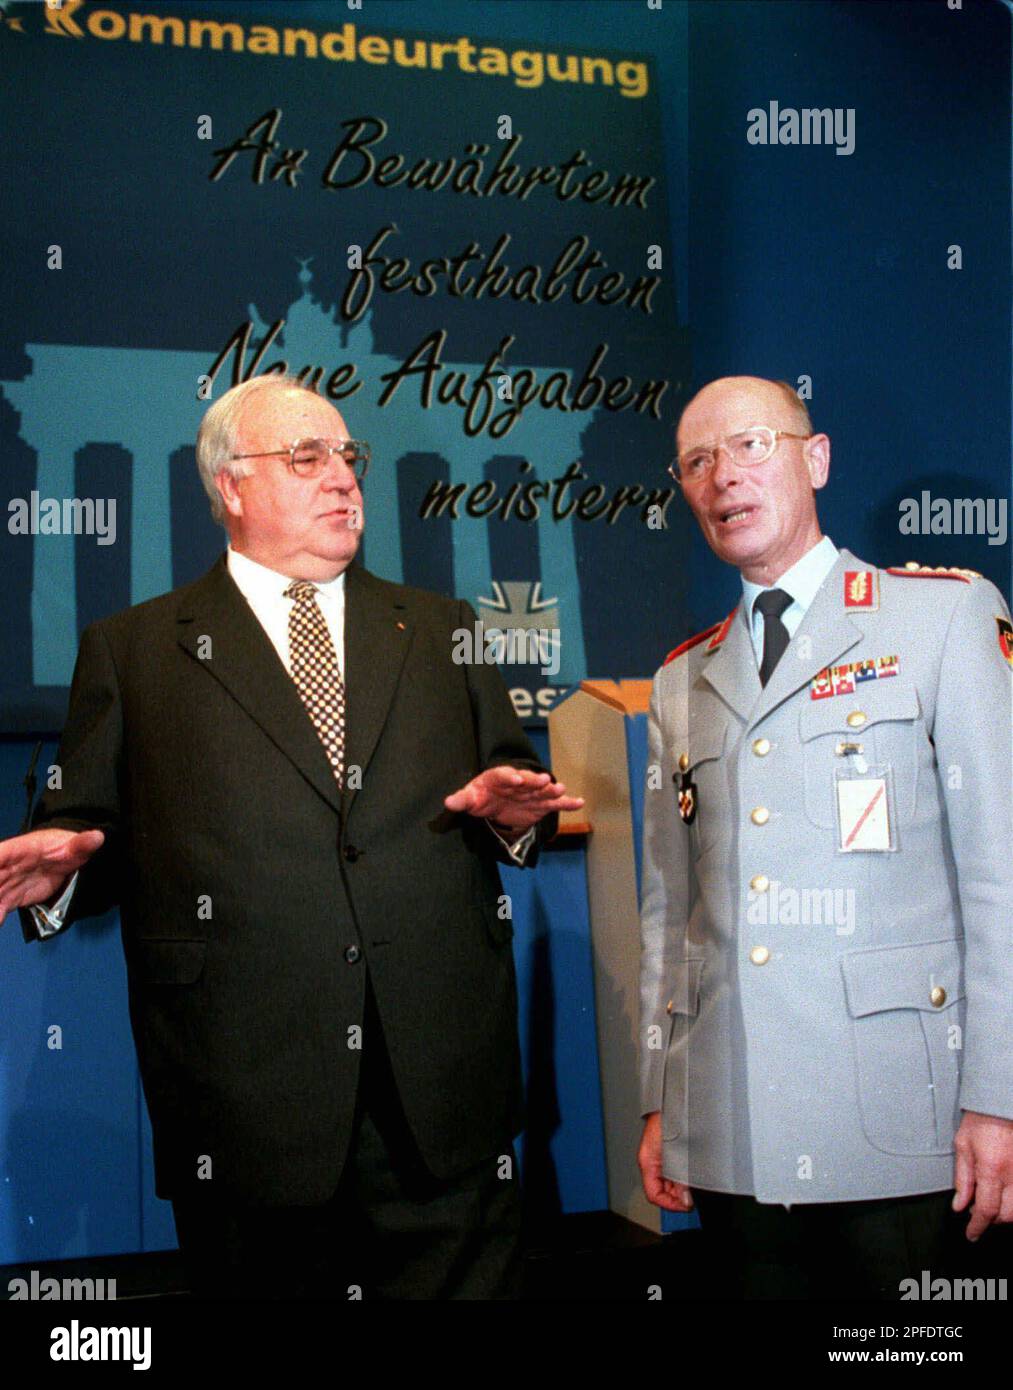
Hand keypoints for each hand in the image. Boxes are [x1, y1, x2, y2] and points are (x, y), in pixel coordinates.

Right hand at [0, 828, 104, 918]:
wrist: (62, 857)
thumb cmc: (62, 846)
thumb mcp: (73, 845)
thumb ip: (81, 844)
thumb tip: (98, 837)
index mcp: (20, 850)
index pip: (1, 854)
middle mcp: (8, 867)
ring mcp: (8, 883)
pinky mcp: (12, 898)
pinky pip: (1, 907)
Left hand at [443, 766, 582, 832]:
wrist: (495, 804)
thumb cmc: (480, 797)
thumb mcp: (469, 798)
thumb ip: (461, 800)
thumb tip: (448, 802)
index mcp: (499, 777)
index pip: (504, 775)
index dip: (510, 777)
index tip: (516, 779)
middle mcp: (518, 782)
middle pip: (527, 781)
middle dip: (535, 781)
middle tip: (545, 781)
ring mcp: (531, 793)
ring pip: (543, 791)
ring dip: (552, 790)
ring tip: (561, 790)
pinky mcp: (541, 804)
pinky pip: (555, 804)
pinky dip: (567, 803)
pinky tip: (579, 802)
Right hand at [638, 1111, 693, 1211]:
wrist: (674, 1100)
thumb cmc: (671, 1119)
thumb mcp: (677, 1155)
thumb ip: (681, 1179)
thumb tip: (685, 1199)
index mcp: (648, 1162)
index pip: (654, 1194)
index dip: (669, 1204)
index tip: (685, 1206)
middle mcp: (651, 1160)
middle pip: (661, 1189)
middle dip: (677, 1196)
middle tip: (691, 1197)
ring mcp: (659, 1155)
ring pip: (668, 1180)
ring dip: (681, 1186)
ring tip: (693, 1186)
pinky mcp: (667, 1149)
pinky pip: (673, 1170)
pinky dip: (682, 1176)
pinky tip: (692, 1174)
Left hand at [952, 1111, 1012, 1239]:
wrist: (1002, 1102)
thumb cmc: (981, 1118)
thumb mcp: (962, 1145)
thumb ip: (962, 1178)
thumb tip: (959, 1205)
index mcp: (991, 1168)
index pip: (985, 1210)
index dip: (977, 1227)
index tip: (971, 1234)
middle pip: (1006, 1215)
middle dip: (990, 1220)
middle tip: (977, 1213)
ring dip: (1004, 1212)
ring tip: (990, 1201)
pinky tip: (1004, 1194)